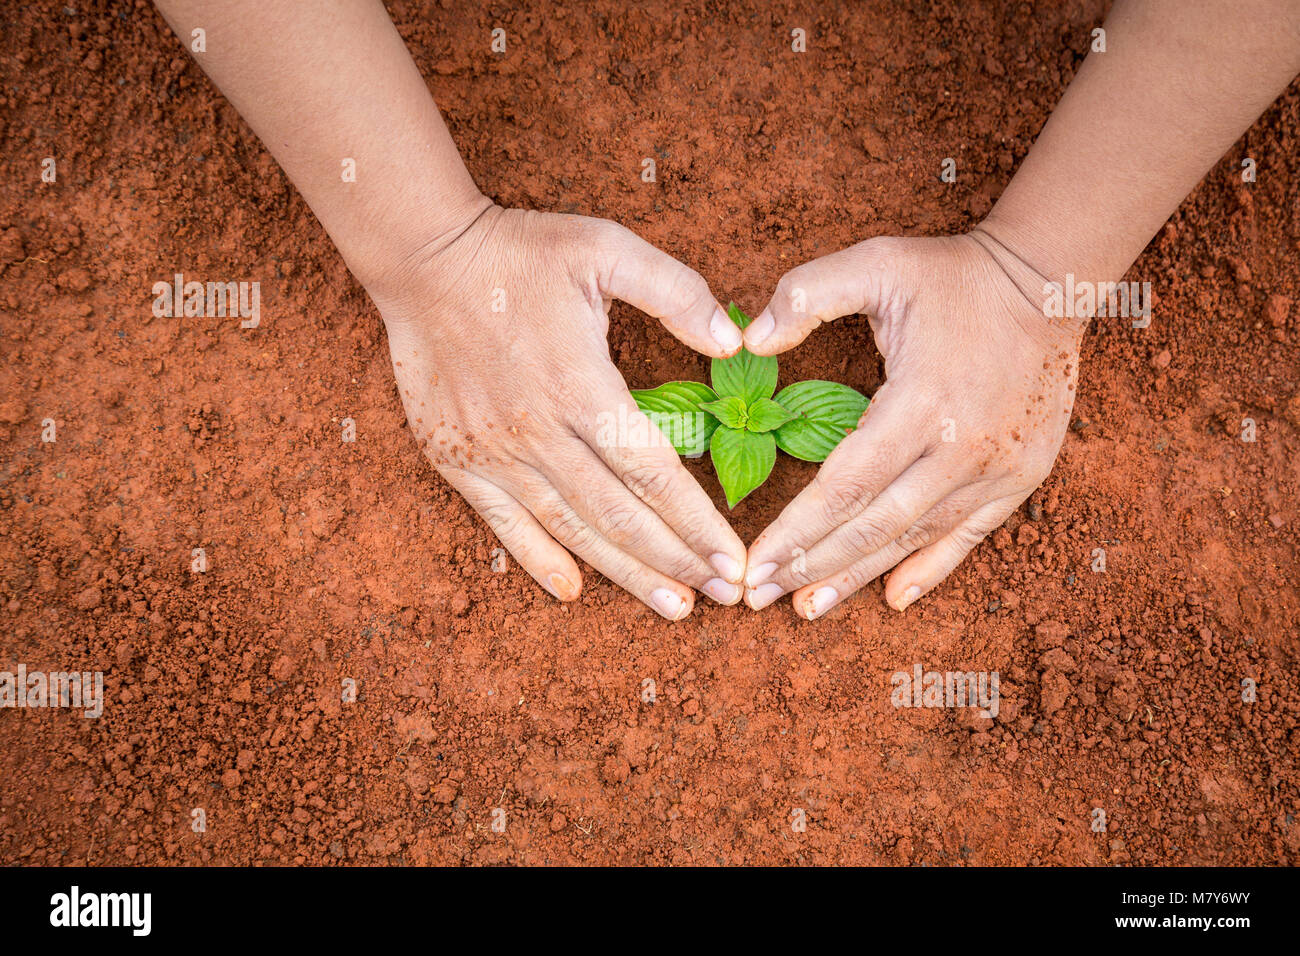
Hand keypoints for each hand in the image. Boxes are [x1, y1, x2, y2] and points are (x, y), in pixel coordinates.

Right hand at [367, 206, 748, 618]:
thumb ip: (676, 292)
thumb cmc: (521, 253)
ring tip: (672, 606)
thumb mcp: (606, 249)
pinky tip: (572, 591)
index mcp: (581, 386)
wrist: (424, 260)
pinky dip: (540, 561)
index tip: (734, 562)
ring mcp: (496, 454)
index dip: (699, 525)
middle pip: (620, 516)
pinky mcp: (459, 462)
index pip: (654, 474)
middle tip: (723, 596)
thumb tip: (736, 343)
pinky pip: (504, 525)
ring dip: (626, 574)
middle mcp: (540, 433)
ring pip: (571, 530)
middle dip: (677, 562)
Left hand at [738, 233, 1079, 618]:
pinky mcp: (1019, 477)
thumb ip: (808, 293)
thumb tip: (749, 340)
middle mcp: (960, 448)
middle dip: (812, 566)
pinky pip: (968, 537)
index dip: (796, 529)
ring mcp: (996, 469)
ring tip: (808, 607)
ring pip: (915, 538)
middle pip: (874, 525)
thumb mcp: (877, 263)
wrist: (1050, 282)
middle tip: (760, 597)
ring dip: (858, 576)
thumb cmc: (953, 276)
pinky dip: (930, 570)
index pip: (846, 484)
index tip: (754, 561)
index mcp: (920, 401)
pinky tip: (894, 600)